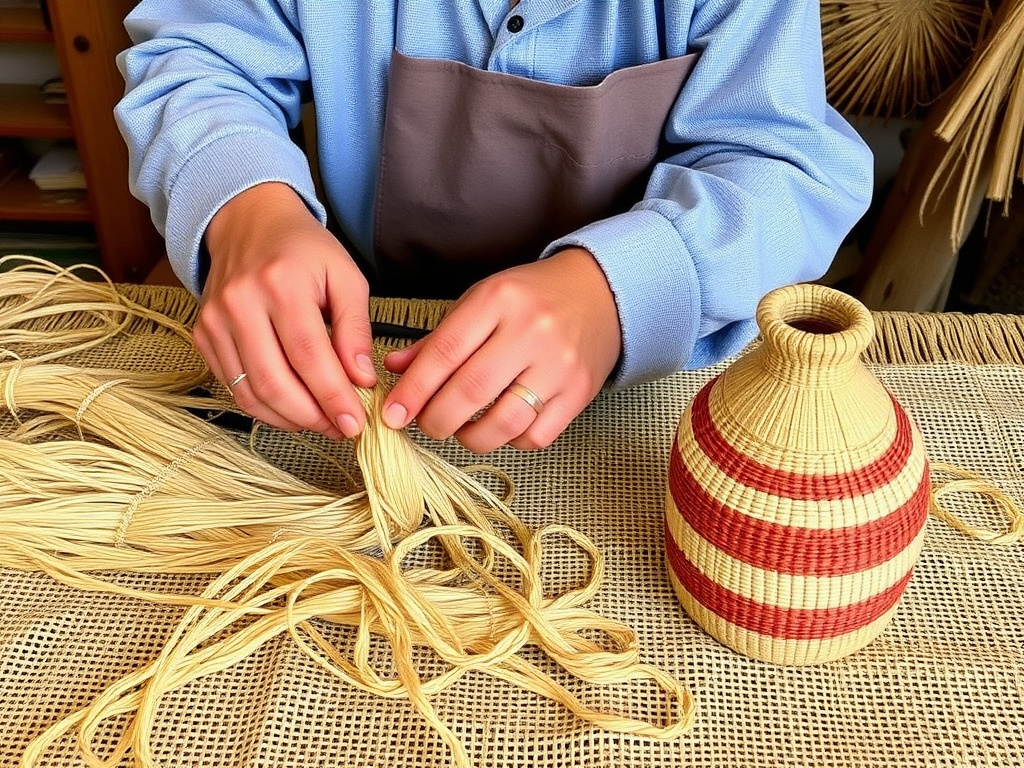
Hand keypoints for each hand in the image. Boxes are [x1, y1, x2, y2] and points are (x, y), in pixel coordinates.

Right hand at [194, 182, 376, 438]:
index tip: (356, 423)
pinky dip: (265, 408)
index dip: (333, 396)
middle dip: (312, 416)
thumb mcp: (345, 276)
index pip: (309, 355)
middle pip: (275, 381)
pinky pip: (233, 387)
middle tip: (342, 429)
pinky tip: (294, 410)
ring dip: (290, 419)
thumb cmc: (304, 250)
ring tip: (322, 423)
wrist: (249, 223)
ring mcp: (215, 321)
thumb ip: (355, 328)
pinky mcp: (203, 335)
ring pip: (250, 392)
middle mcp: (240, 303)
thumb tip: (362, 380)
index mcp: (280, 283)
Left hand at [381, 247, 621, 452]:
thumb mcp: (481, 302)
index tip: (393, 414)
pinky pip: (536, 435)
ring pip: (503, 422)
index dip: (413, 390)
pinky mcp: (579, 393)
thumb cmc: (531, 299)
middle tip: (426, 423)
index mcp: (499, 299)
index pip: (445, 352)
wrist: (600, 294)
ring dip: (470, 436)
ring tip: (462, 427)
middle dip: (436, 419)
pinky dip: (510, 440)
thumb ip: (438, 338)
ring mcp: (559, 365)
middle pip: (471, 391)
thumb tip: (394, 368)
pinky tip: (501, 426)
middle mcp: (532, 331)